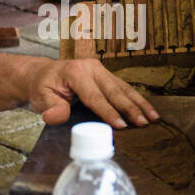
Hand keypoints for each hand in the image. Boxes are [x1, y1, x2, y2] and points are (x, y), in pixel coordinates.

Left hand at [27, 58, 159, 128]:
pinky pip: (124, 88)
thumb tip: (55, 117)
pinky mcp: (106, 75)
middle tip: (143, 123)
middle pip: (115, 91)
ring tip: (153, 118)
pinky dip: (136, 99)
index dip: (109, 112)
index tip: (121, 125)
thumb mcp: (41, 97)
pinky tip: (148, 110)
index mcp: (77, 72)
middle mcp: (92, 68)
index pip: (95, 96)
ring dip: (139, 104)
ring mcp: (101, 70)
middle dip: (130, 109)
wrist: (43, 74)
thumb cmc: (43, 86)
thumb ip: (51, 107)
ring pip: (124, 88)